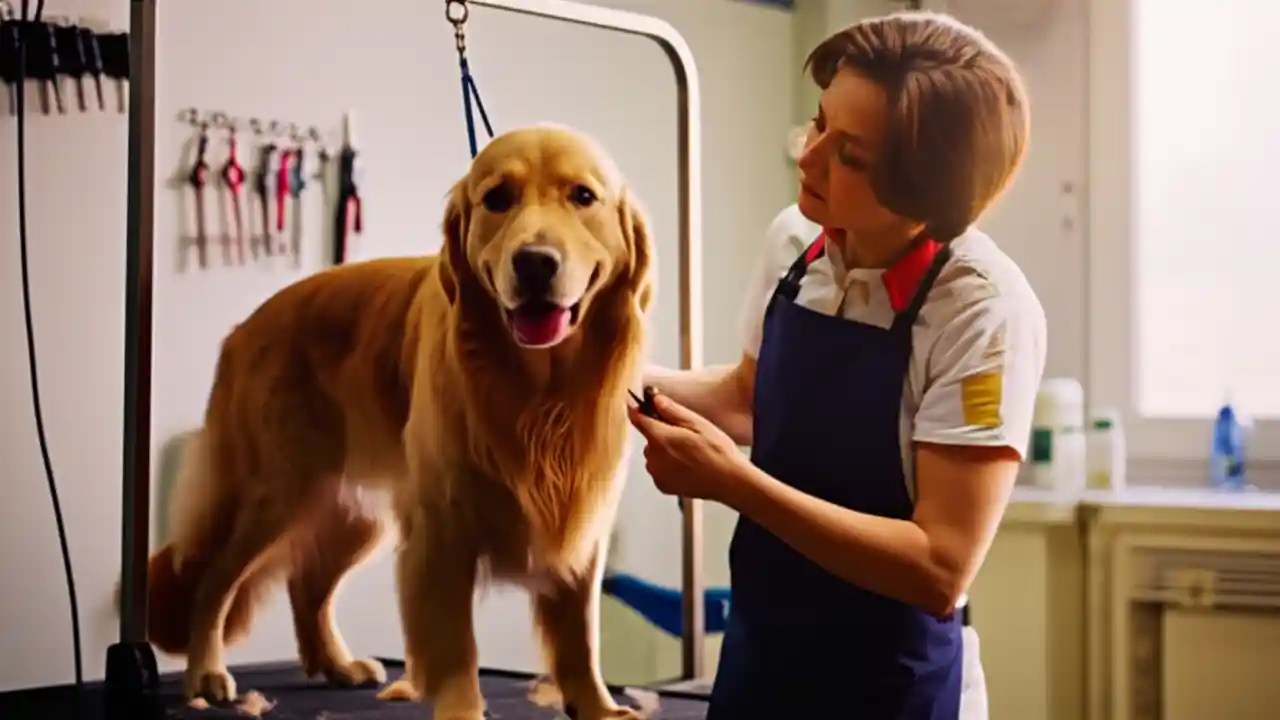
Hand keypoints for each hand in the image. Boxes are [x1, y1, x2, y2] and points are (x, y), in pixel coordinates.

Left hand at [627, 392, 749, 503]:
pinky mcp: (663, 486)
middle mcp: (653, 457)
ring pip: (654, 454)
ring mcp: (657, 473)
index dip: (638, 410)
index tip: (638, 405)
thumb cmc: (717, 453)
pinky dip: (668, 466)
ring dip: (665, 451)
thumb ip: (673, 411)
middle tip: (685, 435)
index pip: (638, 419)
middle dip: (661, 433)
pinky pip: (659, 469)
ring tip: (689, 453)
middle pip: (649, 437)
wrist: (729, 481)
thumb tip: (656, 400)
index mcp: (660, 438)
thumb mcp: (698, 424)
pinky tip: (687, 466)